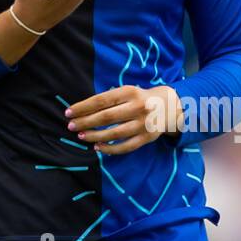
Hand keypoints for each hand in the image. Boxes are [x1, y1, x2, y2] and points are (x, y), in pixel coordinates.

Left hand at [66, 84, 184, 154]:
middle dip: (85, 122)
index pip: (101, 100)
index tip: (69, 112)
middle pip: (106, 117)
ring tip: (81, 136)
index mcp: (131, 92)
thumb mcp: (129, 91)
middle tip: (71, 126)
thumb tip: (83, 110)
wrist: (171, 106)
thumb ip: (110, 98)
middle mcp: (138, 107)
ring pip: (114, 133)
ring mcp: (143, 124)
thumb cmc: (141, 98)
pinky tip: (97, 146)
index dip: (83, 107)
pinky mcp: (147, 138)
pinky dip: (110, 148)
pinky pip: (125, 146)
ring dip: (94, 136)